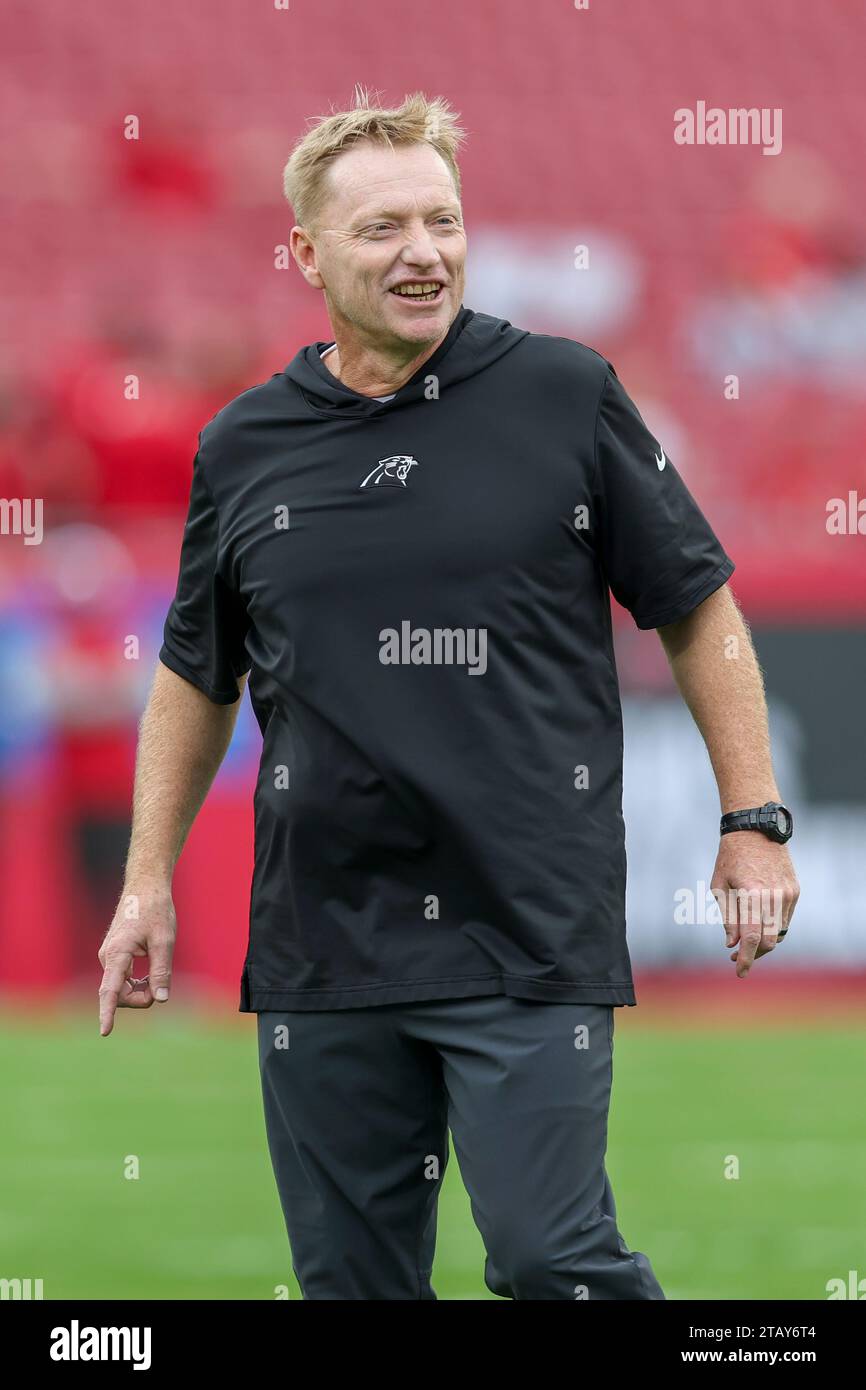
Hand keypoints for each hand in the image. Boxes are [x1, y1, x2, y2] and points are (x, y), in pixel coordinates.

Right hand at [98, 882, 176, 1034]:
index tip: (105, 1032)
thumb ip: (161, 971)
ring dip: (139, 990)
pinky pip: (122, 980)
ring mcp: (109, 956)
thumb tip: (161, 999)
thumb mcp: (164, 941)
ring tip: (157, 976)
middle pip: (120, 994)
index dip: (108, 1012)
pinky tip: (149, 975)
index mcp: (117, 953)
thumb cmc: (156, 910)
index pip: (111, 990)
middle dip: (140, 998)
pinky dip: (137, 983)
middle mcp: (108, 957)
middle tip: (161, 987)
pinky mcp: (114, 956)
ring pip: (121, 988)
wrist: (145, 887)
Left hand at [710, 833, 798, 978]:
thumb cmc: (730, 857)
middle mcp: (774, 896)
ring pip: (779, 932)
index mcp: (752, 895)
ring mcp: (788, 894)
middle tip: (737, 957)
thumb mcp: (720, 886)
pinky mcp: (795, 890)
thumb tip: (733, 945)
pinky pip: (785, 918)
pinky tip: (758, 922)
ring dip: (763, 941)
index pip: (752, 938)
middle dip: (754, 954)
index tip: (740, 973)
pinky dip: (772, 926)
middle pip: (769, 941)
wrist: (756, 829)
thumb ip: (729, 918)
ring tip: (745, 940)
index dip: (746, 959)